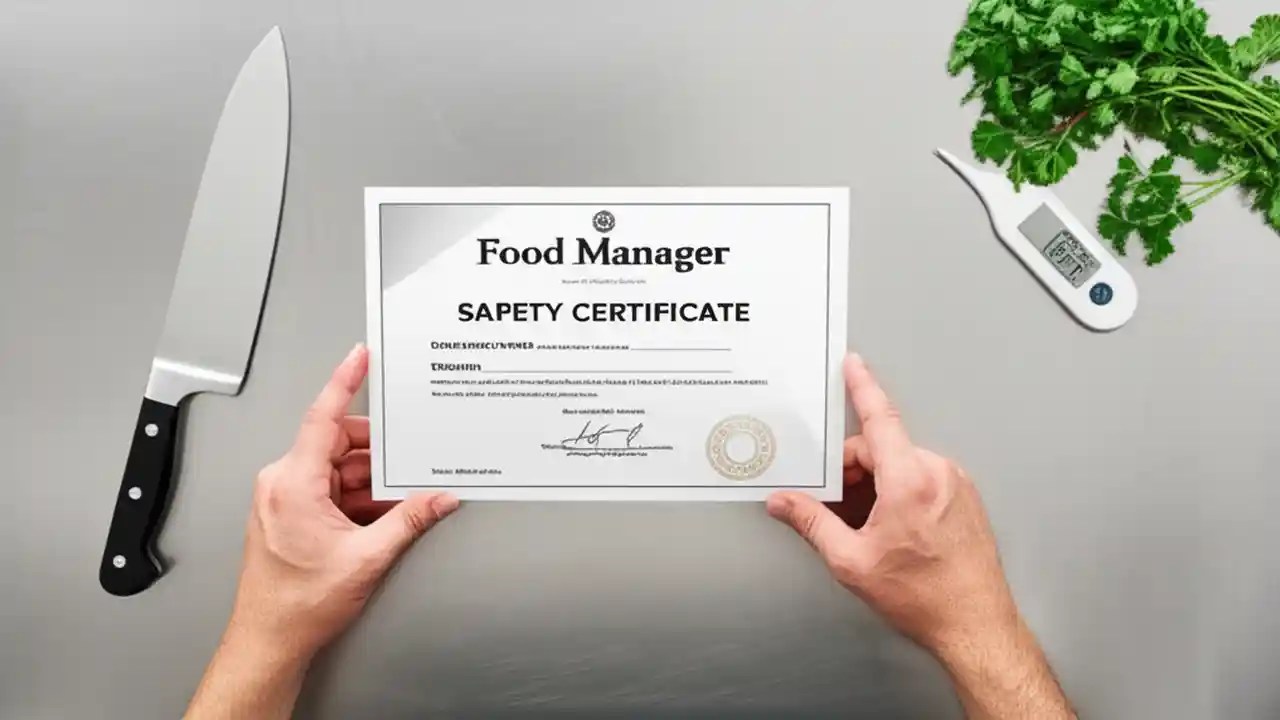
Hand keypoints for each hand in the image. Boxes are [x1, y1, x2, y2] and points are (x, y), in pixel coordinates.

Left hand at [188, 344, 458, 718]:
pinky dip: (359, 497)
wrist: (270, 639)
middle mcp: (283, 483)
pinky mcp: (291, 510)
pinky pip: (332, 487)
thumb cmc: (298, 604)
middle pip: (339, 444)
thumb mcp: (366, 557)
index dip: (345, 382)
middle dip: (378, 456)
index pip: (323, 417)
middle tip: (409, 467)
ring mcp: (285, 496)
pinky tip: (381, 515)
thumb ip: (408, 520)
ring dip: (370, 482)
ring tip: (396, 504)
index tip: (360, 356)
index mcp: (293, 484)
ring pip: (339, 467)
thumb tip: (439, 498)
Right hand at [767, 354, 1072, 718]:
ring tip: (866, 528)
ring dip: (874, 486)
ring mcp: (955, 484)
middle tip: (835, 508)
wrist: (975, 625)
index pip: (879, 419)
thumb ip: (811, 523)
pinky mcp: (964, 497)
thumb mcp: (852, 561)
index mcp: (909, 481)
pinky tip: (889, 529)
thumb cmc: (924, 597)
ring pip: (899, 465)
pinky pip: (920, 478)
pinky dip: (897, 493)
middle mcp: (937, 473)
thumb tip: (784, 504)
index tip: (852, 365)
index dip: (862, 387)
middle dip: (851, 473)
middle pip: (879, 449)